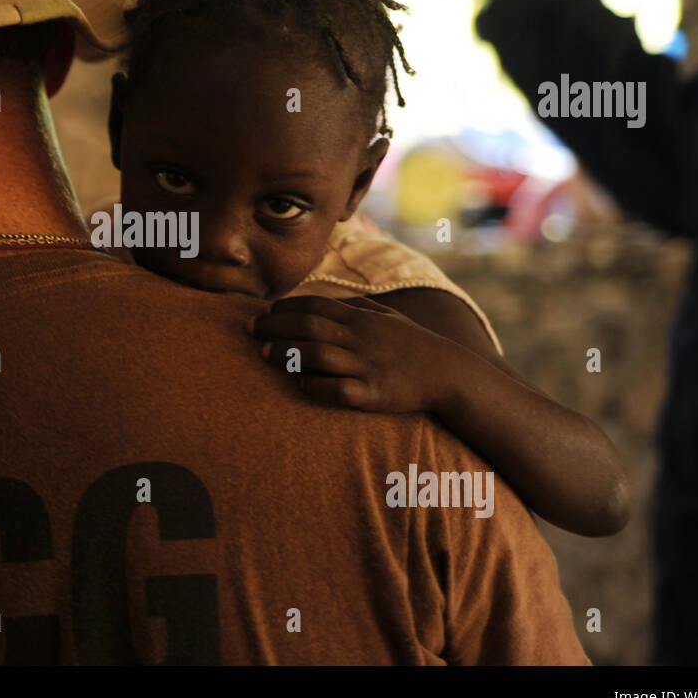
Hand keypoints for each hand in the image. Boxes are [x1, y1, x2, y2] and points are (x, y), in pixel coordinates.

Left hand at [248, 295, 456, 413]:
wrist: (446, 373)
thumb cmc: (409, 342)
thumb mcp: (383, 316)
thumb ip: (350, 306)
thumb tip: (314, 302)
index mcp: (362, 317)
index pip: (315, 305)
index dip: (285, 308)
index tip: (264, 313)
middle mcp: (361, 339)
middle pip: (309, 327)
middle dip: (275, 327)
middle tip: (251, 330)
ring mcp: (367, 367)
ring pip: (319, 356)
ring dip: (287, 353)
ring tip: (265, 354)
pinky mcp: (373, 395)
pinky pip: (338, 390)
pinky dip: (315, 385)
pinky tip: (300, 383)